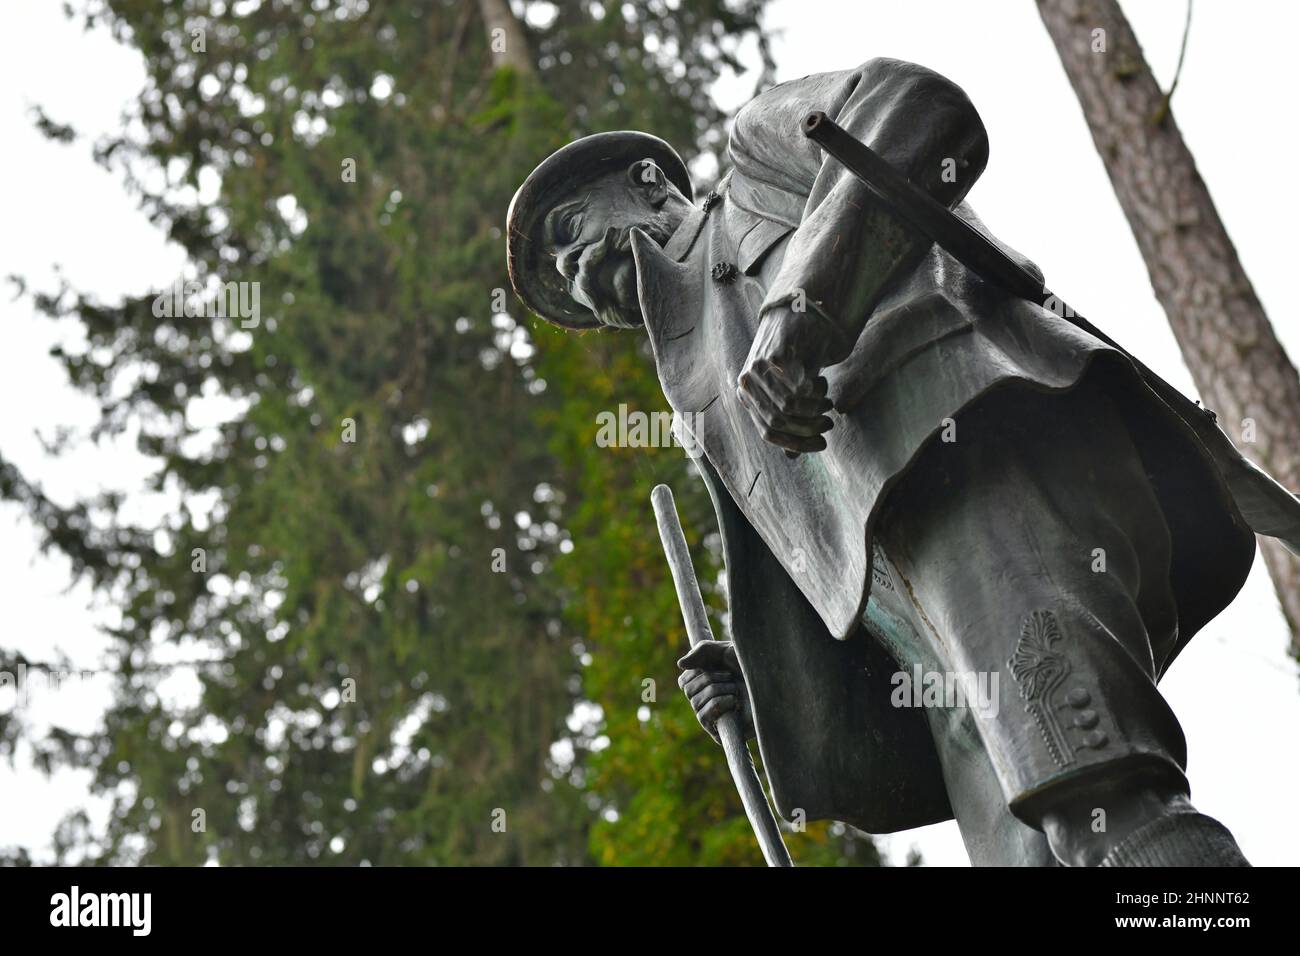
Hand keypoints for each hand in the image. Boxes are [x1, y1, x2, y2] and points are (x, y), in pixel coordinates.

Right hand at [676, 641, 754, 744]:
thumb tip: (680, 664)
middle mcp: (709, 700)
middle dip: (709, 679)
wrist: (775, 681)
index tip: (712, 665)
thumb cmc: (755, 665)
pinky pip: (704, 717)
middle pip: (688, 690)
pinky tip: (734, 702)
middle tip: (730, 677)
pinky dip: (718, 704)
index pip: (684, 681)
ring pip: (696, 702)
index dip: (695, 672)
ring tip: (736, 690)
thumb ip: (702, 651)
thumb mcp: (726, 650)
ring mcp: (716, 716)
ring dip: (717, 690)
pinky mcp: (724, 730)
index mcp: (709, 682)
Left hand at [736, 307, 834, 454]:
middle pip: (779, 420)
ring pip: (788, 405)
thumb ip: (787, 421)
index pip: (769, 433)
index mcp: (746, 396)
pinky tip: (822, 384)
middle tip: (829, 424)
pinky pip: (796, 384)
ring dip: (814, 410)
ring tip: (828, 404)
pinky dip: (814, 391)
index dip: (797, 444)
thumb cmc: (793, 357)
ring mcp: (758, 367)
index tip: (822, 444)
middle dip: (808, 428)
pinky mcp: (776, 353)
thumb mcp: (788, 391)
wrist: (794, 313)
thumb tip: (791, 458)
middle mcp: (747, 382)